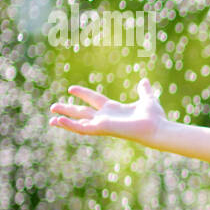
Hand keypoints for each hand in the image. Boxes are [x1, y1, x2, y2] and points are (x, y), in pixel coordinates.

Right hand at [48, 77, 166, 143]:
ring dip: (65, 120)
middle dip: (68, 110)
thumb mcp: (147, 99)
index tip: (71, 88)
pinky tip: (58, 121)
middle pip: (82, 112)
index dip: (83, 94)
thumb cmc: (155, 117)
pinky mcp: (102, 129)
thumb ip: (144, 91)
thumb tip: (144, 81)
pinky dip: (70, 125)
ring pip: (79, 122)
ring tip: (51, 119)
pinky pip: (82, 128)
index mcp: (114, 109)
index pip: (94, 100)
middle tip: (52, 107)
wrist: (157, 128)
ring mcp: (103, 124)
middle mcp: (106, 117)